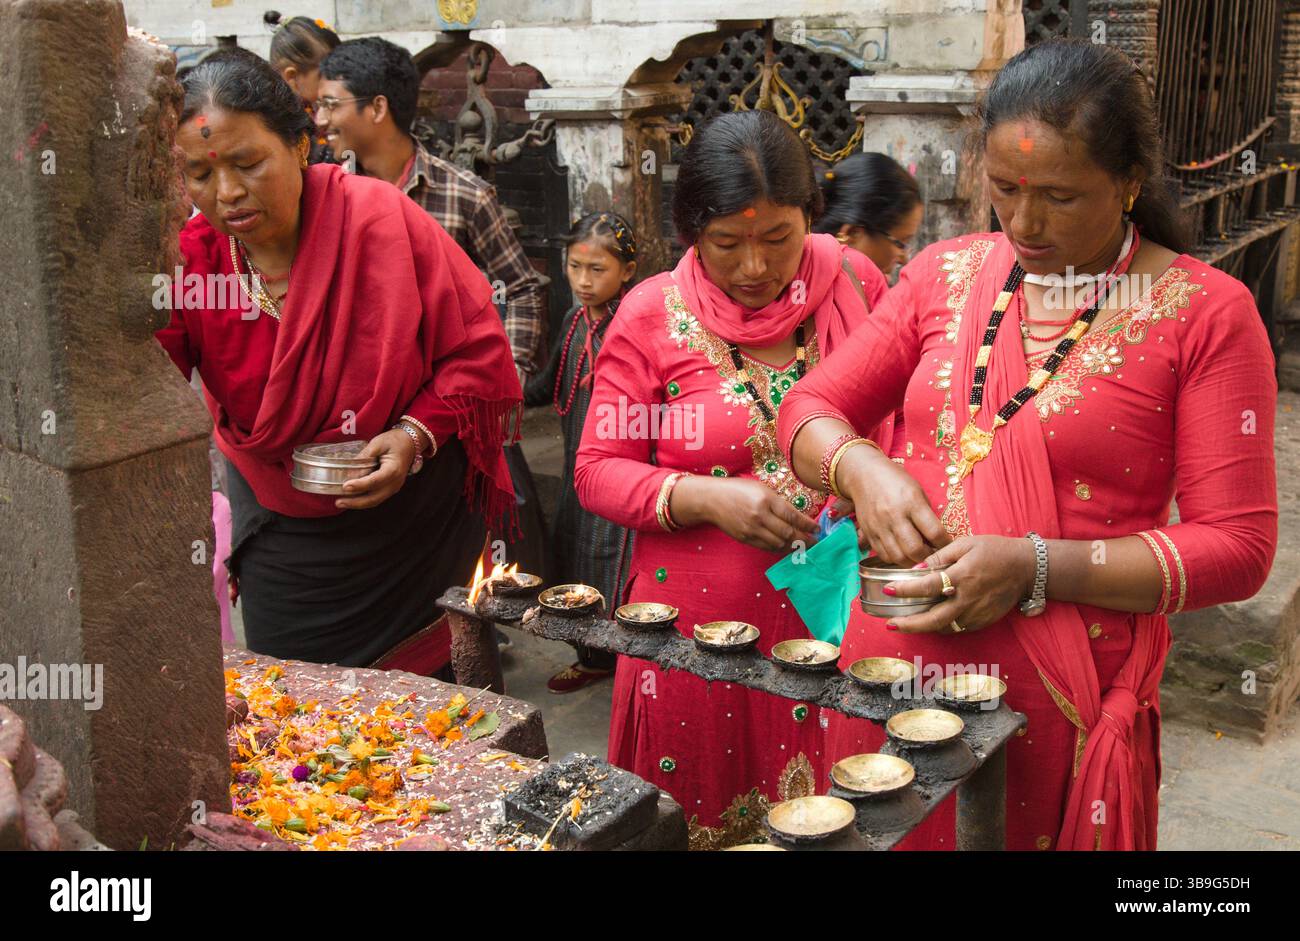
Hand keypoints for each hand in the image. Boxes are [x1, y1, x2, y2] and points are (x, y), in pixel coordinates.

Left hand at [335, 429, 415, 509]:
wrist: (409, 443)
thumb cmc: (394, 441)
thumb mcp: (378, 443)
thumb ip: (364, 457)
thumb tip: (351, 473)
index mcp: (394, 470)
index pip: (375, 481)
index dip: (359, 485)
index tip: (345, 487)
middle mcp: (395, 483)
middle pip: (374, 498)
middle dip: (355, 502)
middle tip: (338, 502)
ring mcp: (394, 488)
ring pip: (374, 501)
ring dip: (357, 504)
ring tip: (341, 502)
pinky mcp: (390, 489)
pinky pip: (376, 498)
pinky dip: (363, 501)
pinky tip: (351, 499)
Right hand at [701, 478, 817, 551]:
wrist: (712, 499)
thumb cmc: (738, 489)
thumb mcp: (761, 488)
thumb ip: (778, 502)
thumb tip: (798, 517)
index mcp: (766, 499)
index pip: (792, 516)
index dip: (807, 525)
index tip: (817, 529)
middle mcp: (760, 515)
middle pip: (788, 533)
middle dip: (805, 539)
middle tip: (815, 542)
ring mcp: (751, 529)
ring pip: (779, 543)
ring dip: (793, 546)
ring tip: (802, 546)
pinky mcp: (745, 538)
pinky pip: (767, 547)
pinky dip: (779, 548)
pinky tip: (786, 546)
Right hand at [838, 446, 950, 563]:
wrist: (864, 475)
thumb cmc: (895, 481)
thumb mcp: (917, 491)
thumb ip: (926, 515)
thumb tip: (937, 540)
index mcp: (912, 502)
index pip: (934, 532)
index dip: (944, 544)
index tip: (948, 546)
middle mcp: (894, 516)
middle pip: (915, 549)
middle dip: (928, 557)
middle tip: (934, 556)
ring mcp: (879, 526)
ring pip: (898, 557)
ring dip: (912, 562)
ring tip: (919, 558)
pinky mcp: (868, 533)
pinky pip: (884, 555)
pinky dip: (896, 559)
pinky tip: (903, 554)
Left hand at [882, 535, 1035, 633]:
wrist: (1025, 568)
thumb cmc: (994, 550)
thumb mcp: (966, 544)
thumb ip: (940, 556)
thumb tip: (917, 569)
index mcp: (962, 576)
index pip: (928, 586)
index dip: (906, 589)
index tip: (888, 589)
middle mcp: (968, 598)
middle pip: (934, 619)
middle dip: (910, 625)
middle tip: (890, 624)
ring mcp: (977, 613)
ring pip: (945, 627)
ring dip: (924, 627)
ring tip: (905, 623)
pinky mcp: (983, 621)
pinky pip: (958, 627)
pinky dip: (943, 625)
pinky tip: (931, 619)